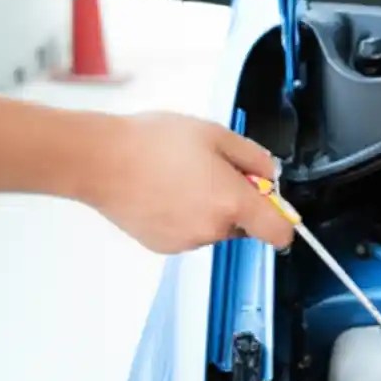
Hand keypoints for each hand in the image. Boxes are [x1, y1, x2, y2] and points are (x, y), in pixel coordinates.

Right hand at [81, 112, 298, 253]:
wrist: (99, 160)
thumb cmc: (152, 143)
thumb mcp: (215, 134)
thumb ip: (253, 157)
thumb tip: (270, 176)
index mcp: (232, 202)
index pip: (279, 233)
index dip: (281, 219)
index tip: (271, 203)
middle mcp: (213, 229)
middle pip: (244, 226)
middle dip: (236, 202)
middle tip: (210, 171)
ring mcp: (188, 241)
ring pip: (214, 228)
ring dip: (208, 208)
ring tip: (178, 177)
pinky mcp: (165, 246)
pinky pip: (188, 233)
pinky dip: (183, 217)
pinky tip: (163, 192)